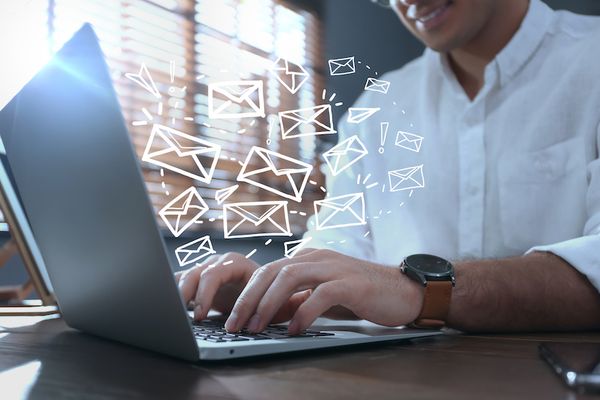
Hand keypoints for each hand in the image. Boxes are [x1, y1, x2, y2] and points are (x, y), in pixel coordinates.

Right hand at [175, 252, 311, 321]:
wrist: (260, 289)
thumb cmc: (272, 293)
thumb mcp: (282, 297)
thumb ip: (292, 298)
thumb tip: (308, 297)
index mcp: (236, 264)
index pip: (216, 274)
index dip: (208, 295)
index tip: (203, 315)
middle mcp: (217, 263)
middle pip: (197, 274)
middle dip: (191, 296)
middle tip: (189, 318)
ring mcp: (204, 271)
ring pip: (184, 277)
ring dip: (178, 294)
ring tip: (176, 314)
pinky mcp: (195, 281)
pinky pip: (178, 283)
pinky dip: (171, 294)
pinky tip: (170, 311)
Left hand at [224, 249, 424, 334]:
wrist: (403, 291)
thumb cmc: (363, 294)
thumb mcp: (324, 293)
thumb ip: (299, 298)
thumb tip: (268, 314)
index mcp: (309, 258)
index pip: (268, 270)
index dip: (247, 293)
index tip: (234, 317)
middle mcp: (318, 258)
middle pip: (272, 271)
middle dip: (249, 298)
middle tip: (235, 323)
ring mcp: (334, 268)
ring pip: (290, 277)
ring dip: (268, 303)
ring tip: (257, 327)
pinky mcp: (351, 283)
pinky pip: (320, 294)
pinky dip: (303, 312)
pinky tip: (294, 330)